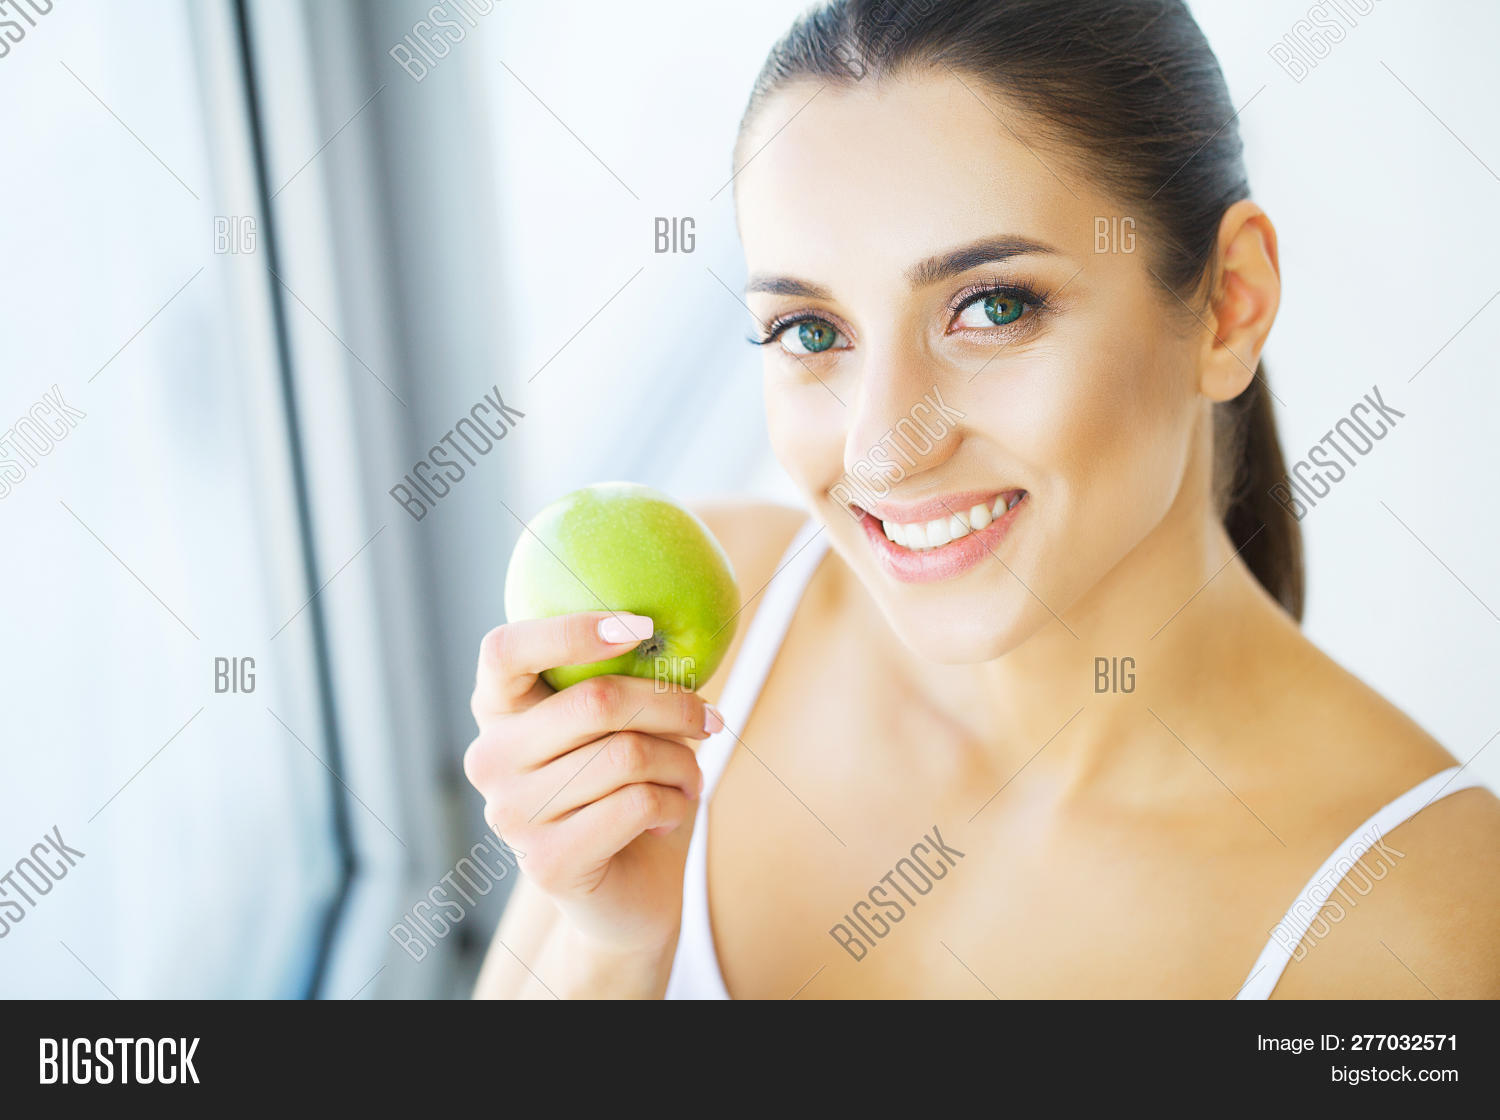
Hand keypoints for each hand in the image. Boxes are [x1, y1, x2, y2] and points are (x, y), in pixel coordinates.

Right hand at [464, 611, 721, 954]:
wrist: (628, 895)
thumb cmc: (628, 793)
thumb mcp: (626, 727)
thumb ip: (629, 685)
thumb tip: (673, 641)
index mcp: (499, 711)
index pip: (504, 651)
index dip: (570, 630)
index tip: (640, 627)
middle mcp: (490, 759)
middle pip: (596, 700)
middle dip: (672, 705)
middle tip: (710, 719)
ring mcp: (511, 814)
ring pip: (627, 753)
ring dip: (682, 763)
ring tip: (690, 778)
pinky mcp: (546, 861)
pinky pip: (635, 804)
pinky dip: (674, 802)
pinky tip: (672, 813)